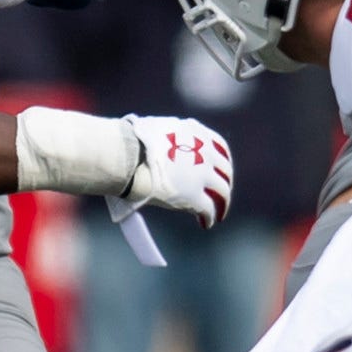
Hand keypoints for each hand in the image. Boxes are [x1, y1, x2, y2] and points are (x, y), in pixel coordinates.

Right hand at [112, 115, 234, 228]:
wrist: (126, 157)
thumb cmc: (130, 143)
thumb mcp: (158, 129)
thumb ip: (168, 136)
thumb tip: (159, 143)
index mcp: (197, 133)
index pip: (220, 147)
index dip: (221, 162)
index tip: (220, 171)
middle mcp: (205, 152)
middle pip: (225, 171)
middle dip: (224, 183)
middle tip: (220, 194)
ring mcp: (202, 175)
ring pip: (222, 193)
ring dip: (222, 204)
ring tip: (218, 213)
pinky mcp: (194, 196)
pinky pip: (208, 210)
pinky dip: (209, 217)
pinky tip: (205, 223)